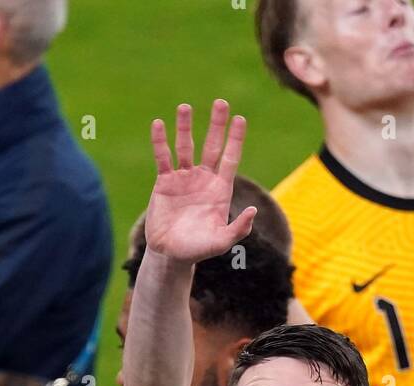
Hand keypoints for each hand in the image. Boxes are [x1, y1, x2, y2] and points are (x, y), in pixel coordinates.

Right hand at [146, 101, 255, 264]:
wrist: (171, 254)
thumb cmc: (198, 250)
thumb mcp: (222, 242)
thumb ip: (239, 228)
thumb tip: (253, 210)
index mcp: (220, 190)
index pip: (230, 158)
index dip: (235, 139)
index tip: (240, 119)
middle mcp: (203, 179)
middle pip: (212, 146)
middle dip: (217, 125)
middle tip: (221, 103)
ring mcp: (183, 178)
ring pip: (185, 146)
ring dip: (186, 127)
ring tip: (186, 107)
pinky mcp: (164, 182)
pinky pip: (162, 157)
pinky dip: (160, 141)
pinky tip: (159, 124)